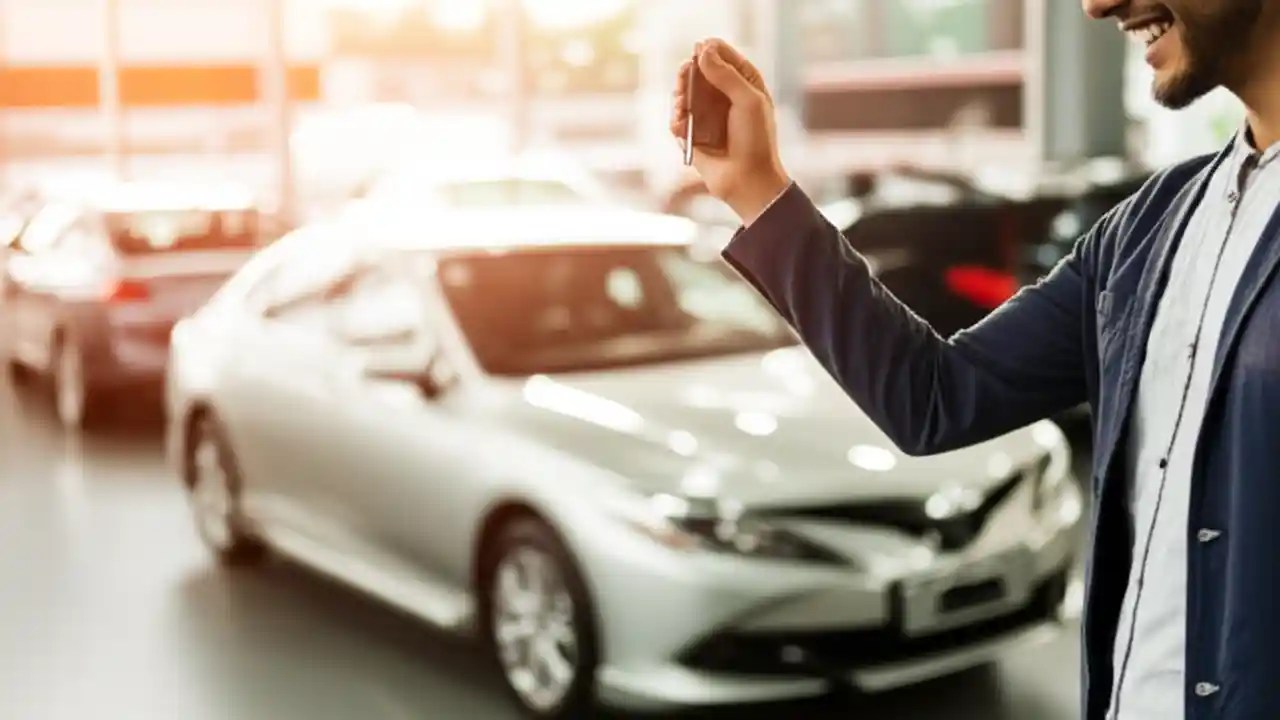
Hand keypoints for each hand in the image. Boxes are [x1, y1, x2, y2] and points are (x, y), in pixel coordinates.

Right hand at [670, 38, 790, 224]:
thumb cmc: (755, 141)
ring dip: (679, 95)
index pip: (723, 55)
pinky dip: (676, 120)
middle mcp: (724, 97)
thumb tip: (703, 51)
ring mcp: (707, 116)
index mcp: (744, 84)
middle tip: (685, 73)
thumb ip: (726, 75)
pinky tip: (682, 125)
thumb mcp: (748, 101)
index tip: (699, 51)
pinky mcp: (693, 135)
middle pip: (699, 72)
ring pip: (684, 94)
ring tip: (682, 104)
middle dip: (689, 72)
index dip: (710, 50)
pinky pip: (677, 120)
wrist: (747, 180)